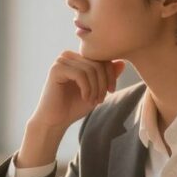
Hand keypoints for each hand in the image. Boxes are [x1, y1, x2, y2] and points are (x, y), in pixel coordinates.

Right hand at [16, 53, 124, 167]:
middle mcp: (68, 56)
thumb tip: (122, 63)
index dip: (111, 75)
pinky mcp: (56, 69)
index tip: (110, 92)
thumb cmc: (73, 106)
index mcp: (77, 58)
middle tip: (100, 100)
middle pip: (97, 63)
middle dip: (103, 83)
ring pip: (90, 69)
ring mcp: (61, 61)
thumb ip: (107, 77)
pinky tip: (85, 98)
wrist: (54, 121)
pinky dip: (87, 88)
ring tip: (92, 101)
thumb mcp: (96, 90)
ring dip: (95, 88)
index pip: (102, 59)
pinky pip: (80, 74)